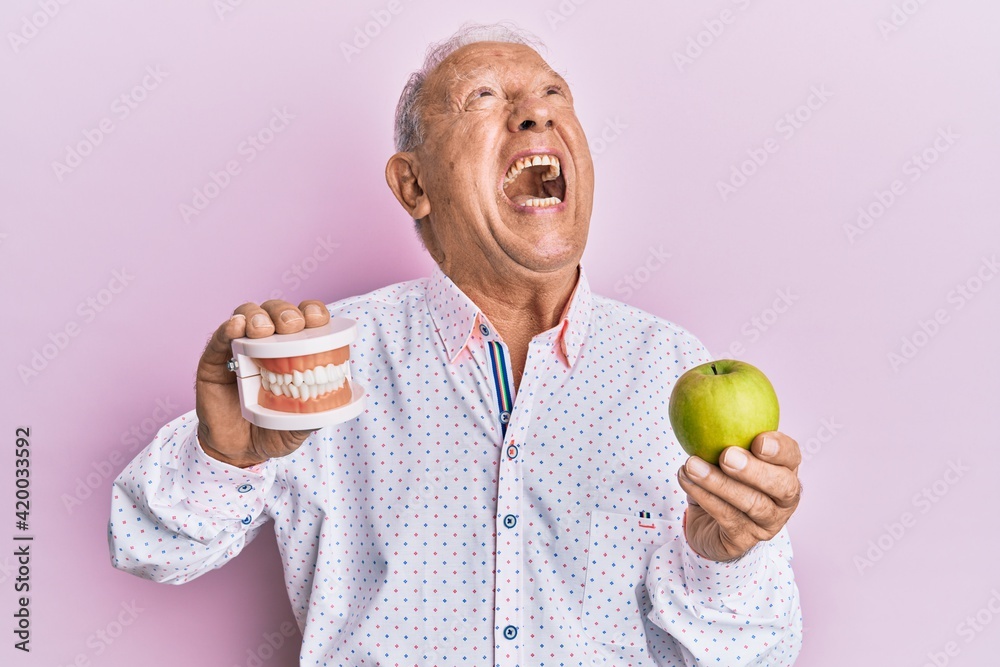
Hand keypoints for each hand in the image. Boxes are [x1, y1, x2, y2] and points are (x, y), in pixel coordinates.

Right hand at [195, 299, 329, 467]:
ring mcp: (239, 348)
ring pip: (248, 315)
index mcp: (293, 350)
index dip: (313, 312)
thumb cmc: (272, 431)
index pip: (305, 319)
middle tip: (292, 327)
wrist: (238, 452)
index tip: (319, 320)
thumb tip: (340, 398)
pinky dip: (228, 328)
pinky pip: (219, 338)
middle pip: (276, 312)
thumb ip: (317, 410)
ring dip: (258, 316)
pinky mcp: (213, 360)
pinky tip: (236, 326)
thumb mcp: (301, 424)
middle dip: (286, 313)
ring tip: (264, 330)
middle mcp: (267, 343)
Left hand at [677, 431, 801, 561]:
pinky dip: (703, 496)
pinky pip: (726, 517)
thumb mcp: (725, 454)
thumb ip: (724, 432)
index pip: (792, 456)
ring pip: (751, 503)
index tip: (758, 439)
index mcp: (785, 470)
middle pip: (781, 485)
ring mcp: (767, 523)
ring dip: (717, 482)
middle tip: (727, 455)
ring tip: (692, 465)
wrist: (708, 525)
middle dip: (754, 470)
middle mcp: (784, 498)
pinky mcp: (744, 540)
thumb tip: (702, 397)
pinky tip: (685, 479)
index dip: (779, 448)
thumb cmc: (721, 479)